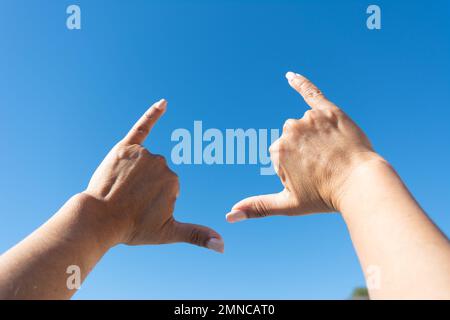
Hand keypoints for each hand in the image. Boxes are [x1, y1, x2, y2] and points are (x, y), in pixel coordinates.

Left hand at [84, 99, 223, 251]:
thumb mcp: (168, 233)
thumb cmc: (132, 228)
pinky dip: (153, 114)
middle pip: (157, 174)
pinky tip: (164, 103)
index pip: (168, 188)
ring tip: (120, 190)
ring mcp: (144, 154)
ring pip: (146, 161)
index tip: (140, 210)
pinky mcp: (126, 146)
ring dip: (136, 174)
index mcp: (174, 181)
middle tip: (128, 202)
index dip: (153, 202)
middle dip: (145, 188)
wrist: (99, 219)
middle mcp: (162, 163)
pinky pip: (143, 127)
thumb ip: (197, 235)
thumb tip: (223, 246)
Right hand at [226, 72, 384, 221]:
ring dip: (316, 137)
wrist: (360, 185)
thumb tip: (228, 216)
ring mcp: (310, 118)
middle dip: (305, 152)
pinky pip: (311, 93)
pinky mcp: (328, 110)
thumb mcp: (287, 204)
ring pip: (306, 125)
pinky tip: (290, 76)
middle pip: (292, 138)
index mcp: (277, 150)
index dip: (297, 169)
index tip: (312, 178)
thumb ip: (257, 208)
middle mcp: (290, 130)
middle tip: (324, 167)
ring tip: (333, 154)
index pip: (281, 156)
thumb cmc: (323, 197)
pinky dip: (300, 83)